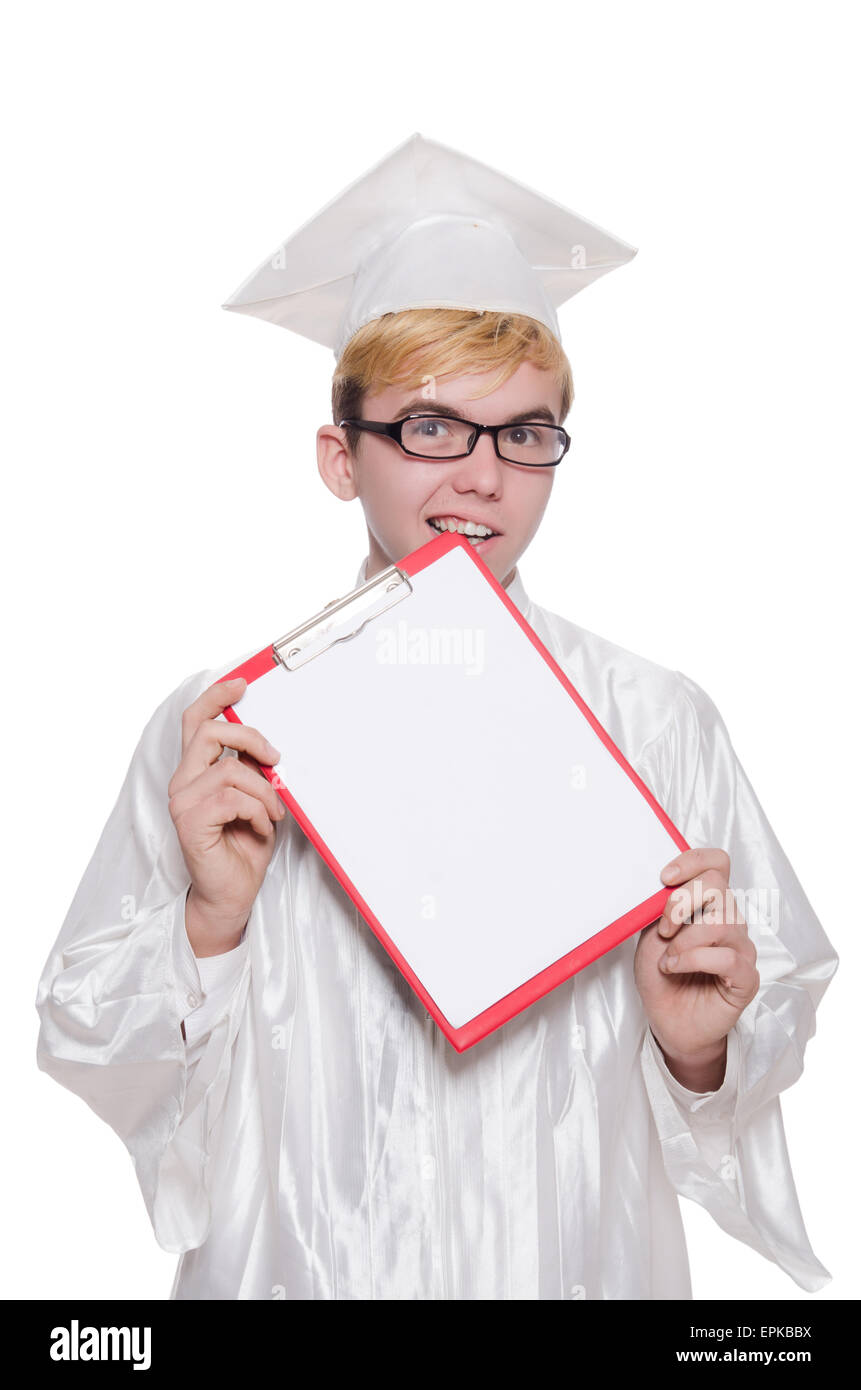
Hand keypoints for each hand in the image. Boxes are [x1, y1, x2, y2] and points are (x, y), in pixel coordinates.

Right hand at [168, 676, 285, 952]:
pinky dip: (257, 811)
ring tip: (272, 814)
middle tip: (275, 759)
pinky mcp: (190, 822)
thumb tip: (268, 749)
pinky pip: (232, 798)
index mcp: (195, 772)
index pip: (195, 722)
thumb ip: (253, 772)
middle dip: (250, 737)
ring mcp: (183, 801)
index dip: (215, 698)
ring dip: (263, 791)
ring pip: (230, 770)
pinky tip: (261, 827)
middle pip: (209, 732)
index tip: (240, 684)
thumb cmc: (243, 848)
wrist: (232, 894)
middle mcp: (183, 782)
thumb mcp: (256, 800)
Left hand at [634, 847, 758, 1086]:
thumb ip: (660, 906)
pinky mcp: (746, 978)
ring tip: (667, 959)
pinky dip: (693, 960)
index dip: (693, 861)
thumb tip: (660, 882)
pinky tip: (675, 968)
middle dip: (681, 902)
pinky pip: (727, 958)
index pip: (717, 864)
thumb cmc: (662, 975)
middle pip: (718, 885)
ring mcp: (741, 948)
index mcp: (710, 904)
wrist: (668, 1020)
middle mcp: (731, 921)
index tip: (665, 877)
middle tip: (663, 928)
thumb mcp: (651, 932)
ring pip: (721, 922)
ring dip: (684, 940)